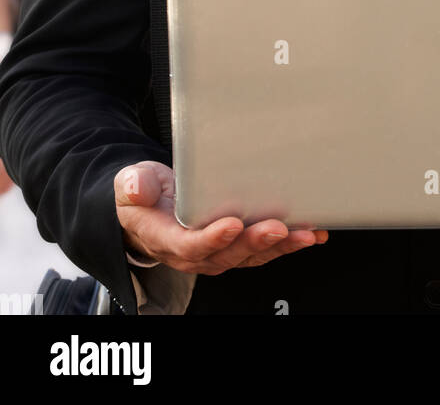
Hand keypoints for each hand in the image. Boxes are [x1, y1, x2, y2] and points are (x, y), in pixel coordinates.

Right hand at [115, 161, 327, 274]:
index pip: (189, 246)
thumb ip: (134, 186)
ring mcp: (217, 250)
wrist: (149, 208)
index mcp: (166, 238)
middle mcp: (194, 251)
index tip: (231, 225)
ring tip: (304, 233)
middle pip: (227, 254)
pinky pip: (262, 248)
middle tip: (278, 228)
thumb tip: (136, 186)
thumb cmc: (144, 196)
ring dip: (279, 246)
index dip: (211, 239)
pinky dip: (288, 242)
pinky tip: (310, 233)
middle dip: (254, 242)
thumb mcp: (129, 184)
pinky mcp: (235, 243)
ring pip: (250, 255)